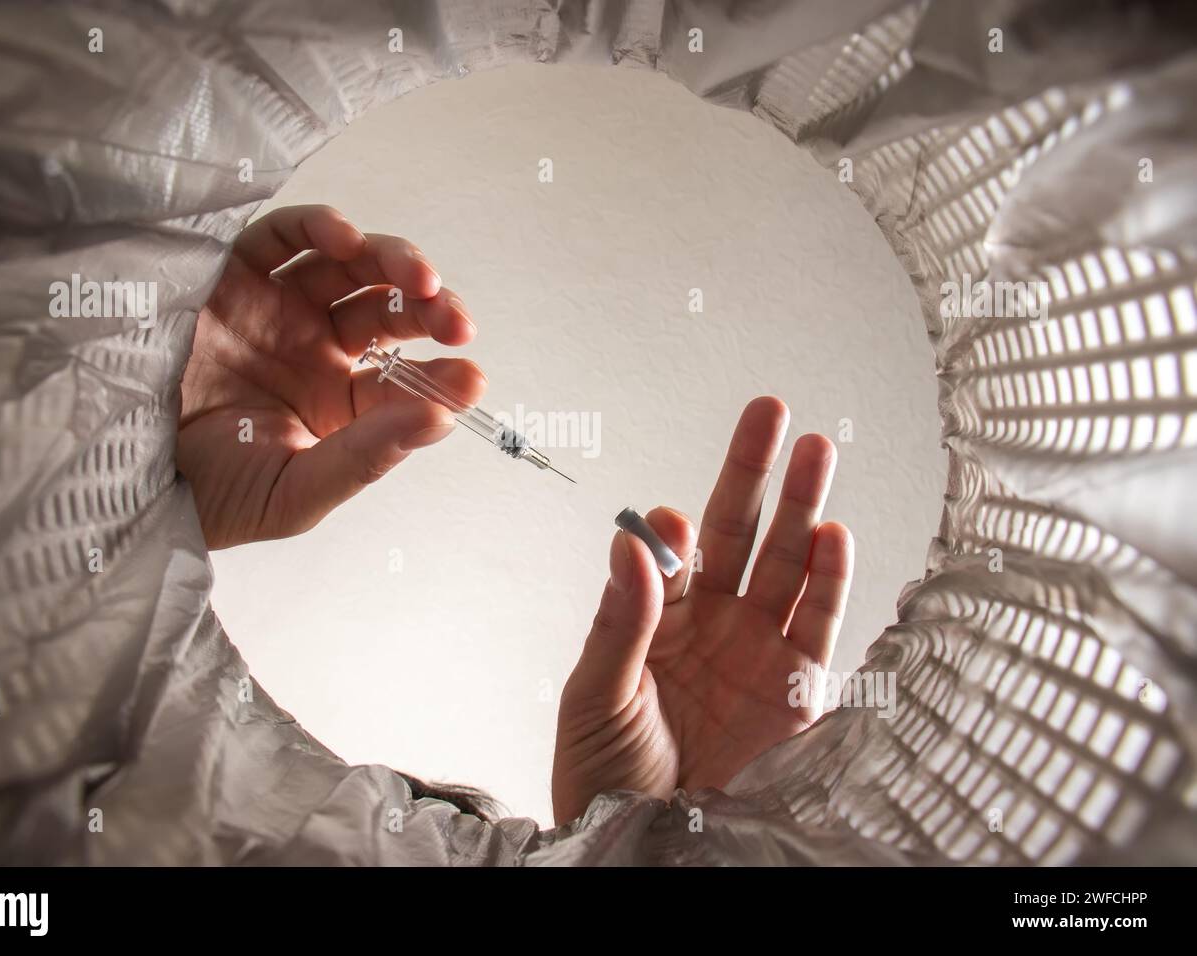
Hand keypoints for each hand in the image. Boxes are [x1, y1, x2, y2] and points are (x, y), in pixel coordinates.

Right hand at [178, 205, 485, 548]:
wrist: (109, 465)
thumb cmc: (203, 492)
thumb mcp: (291, 493)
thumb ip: (364, 459)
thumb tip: (440, 420)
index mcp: (336, 403)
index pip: (407, 381)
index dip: (444, 376)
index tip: (471, 378)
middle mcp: (315, 348)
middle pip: (391, 313)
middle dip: (432, 312)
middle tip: (457, 324)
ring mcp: (278, 305)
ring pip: (354, 267)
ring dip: (395, 265)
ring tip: (421, 282)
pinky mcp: (235, 271)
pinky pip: (288, 236)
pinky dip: (320, 227)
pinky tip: (346, 239)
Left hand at [551, 397, 853, 823]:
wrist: (645, 842)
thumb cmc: (604, 770)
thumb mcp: (596, 695)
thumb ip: (621, 620)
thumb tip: (632, 540)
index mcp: (657, 616)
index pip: (673, 551)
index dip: (675, 530)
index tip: (676, 523)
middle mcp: (713, 621)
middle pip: (740, 533)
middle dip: (756, 473)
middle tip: (771, 411)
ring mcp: (758, 649)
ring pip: (787, 563)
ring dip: (803, 506)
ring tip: (818, 448)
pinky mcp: (798, 688)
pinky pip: (818, 625)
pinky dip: (828, 580)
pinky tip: (831, 534)